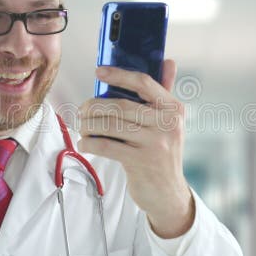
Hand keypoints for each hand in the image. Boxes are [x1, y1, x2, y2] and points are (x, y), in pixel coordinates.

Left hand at [77, 59, 194, 237]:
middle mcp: (167, 124)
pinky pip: (106, 145)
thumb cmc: (163, 153)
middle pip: (120, 105)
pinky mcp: (140, 162)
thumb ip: (165, 93)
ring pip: (110, 125)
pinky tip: (85, 143)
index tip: (99, 72)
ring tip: (81, 126)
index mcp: (173, 109)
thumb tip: (169, 61)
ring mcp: (154, 143)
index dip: (119, 75)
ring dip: (88, 124)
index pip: (144, 83)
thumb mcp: (170, 123)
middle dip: (94, 106)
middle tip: (82, 110)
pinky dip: (89, 143)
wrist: (169, 194)